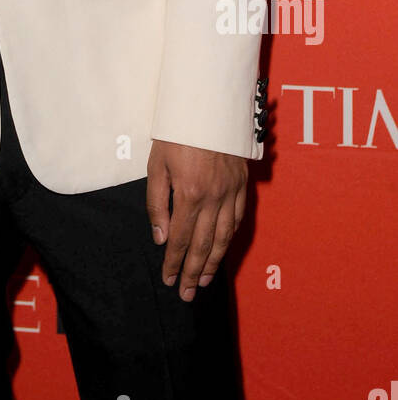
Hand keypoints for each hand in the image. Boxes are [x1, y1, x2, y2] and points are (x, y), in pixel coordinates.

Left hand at [146, 140, 247, 301]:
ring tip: (202, 282)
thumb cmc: (176, 133)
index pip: (180, 238)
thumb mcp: (156, 164)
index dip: (173, 262)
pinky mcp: (242, 184)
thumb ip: (157, 203)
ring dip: (213, 263)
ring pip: (223, 237)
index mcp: (189, 193)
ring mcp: (231, 192)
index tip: (168, 279)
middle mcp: (214, 197)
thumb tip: (161, 237)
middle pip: (203, 245)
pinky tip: (222, 250)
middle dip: (192, 272)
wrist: (208, 106)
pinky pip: (237, 219)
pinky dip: (229, 239)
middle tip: (185, 294)